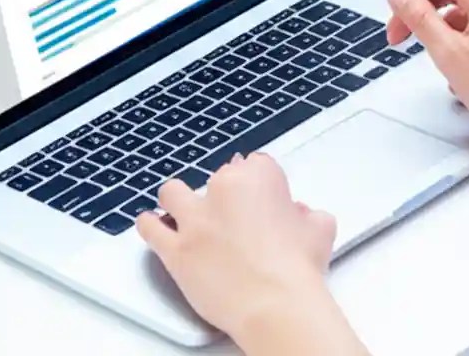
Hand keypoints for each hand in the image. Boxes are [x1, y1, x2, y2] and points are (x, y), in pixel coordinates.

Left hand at [137, 155, 364, 354]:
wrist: (276, 305)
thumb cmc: (297, 270)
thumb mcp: (319, 228)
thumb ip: (306, 213)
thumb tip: (299, 216)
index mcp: (258, 176)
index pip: (253, 163)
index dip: (257, 184)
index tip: (260, 199)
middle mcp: (222, 189)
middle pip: (215, 178)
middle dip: (223, 196)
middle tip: (235, 220)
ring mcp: (194, 219)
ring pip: (174, 193)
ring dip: (180, 202)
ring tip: (187, 216)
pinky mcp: (174, 248)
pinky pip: (149, 227)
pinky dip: (151, 225)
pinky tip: (156, 227)